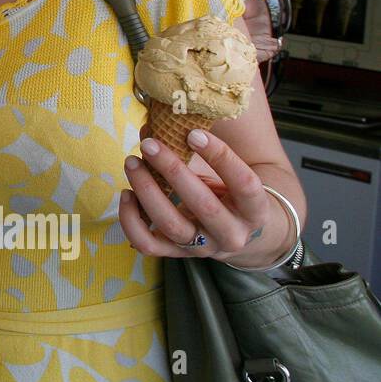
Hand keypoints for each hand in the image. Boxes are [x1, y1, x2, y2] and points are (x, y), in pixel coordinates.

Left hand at [119, 128, 292, 267]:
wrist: (241, 236)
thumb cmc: (232, 196)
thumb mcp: (229, 176)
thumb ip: (199, 153)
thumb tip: (153, 126)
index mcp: (254, 210)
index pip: (244, 183)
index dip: (220, 156)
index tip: (193, 133)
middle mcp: (232, 234)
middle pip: (202, 205)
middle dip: (172, 170)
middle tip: (149, 145)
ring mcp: (204, 249)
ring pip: (171, 225)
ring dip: (147, 191)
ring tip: (133, 163)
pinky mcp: (177, 255)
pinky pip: (148, 244)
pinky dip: (131, 220)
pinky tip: (126, 194)